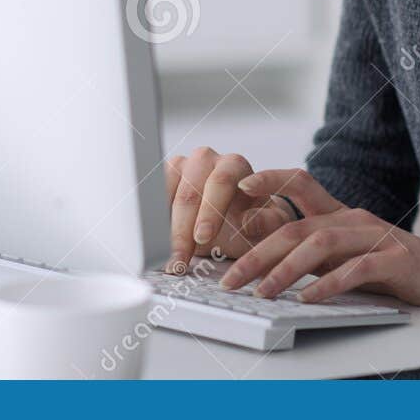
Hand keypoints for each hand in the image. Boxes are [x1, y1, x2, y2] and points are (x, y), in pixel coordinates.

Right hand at [163, 147, 296, 273]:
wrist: (236, 222)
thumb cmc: (253, 221)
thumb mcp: (270, 226)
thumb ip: (267, 222)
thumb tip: (249, 221)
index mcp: (234, 164)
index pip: (221, 182)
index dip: (210, 211)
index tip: (203, 238)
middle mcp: (206, 159)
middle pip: (189, 192)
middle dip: (182, 230)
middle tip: (180, 261)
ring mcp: (181, 166)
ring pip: (164, 195)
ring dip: (163, 231)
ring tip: (166, 260)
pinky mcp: (162, 178)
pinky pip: (150, 198)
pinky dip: (151, 224)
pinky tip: (154, 246)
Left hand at [217, 168, 419, 304]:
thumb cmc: (390, 270)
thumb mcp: (344, 258)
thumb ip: (311, 256)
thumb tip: (261, 265)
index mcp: (339, 213)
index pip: (300, 183)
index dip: (270, 180)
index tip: (240, 188)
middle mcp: (354, 218)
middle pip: (298, 226)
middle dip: (258, 253)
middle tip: (230, 278)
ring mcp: (376, 237)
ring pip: (321, 244)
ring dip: (286, 270)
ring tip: (262, 291)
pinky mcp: (395, 260)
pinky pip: (356, 270)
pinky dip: (328, 285)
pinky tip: (308, 299)